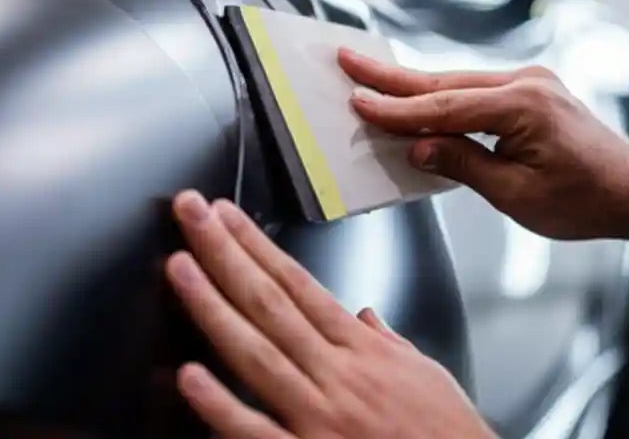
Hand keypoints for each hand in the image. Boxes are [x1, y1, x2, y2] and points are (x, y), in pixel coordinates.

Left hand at [166, 190, 496, 438]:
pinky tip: (190, 376)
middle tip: (191, 211)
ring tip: (179, 267)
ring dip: (213, 307)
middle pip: (269, 303)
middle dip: (225, 253)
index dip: (258, 246)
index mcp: (361, 353)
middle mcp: (336, 376)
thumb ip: (388, 343)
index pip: (299, 284)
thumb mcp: (427, 376)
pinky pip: (257, 430)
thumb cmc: (449, 437)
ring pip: (256, 353)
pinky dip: (222, 405)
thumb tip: (363, 316)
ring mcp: (319, 416)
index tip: (226, 215)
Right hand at [339, 48, 628, 239]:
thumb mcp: (516, 195)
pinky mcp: (529, 90)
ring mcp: (529, 82)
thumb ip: (463, 164)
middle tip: (349, 61)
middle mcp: (526, 83)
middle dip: (391, 77)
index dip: (395, 109)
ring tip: (369, 77)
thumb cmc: (584, 199)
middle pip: (443, 82)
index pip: (443, 108)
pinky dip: (441, 95)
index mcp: (523, 106)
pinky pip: (473, 89)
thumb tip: (418, 147)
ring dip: (412, 85)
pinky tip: (415, 95)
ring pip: (455, 83)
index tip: (358, 102)